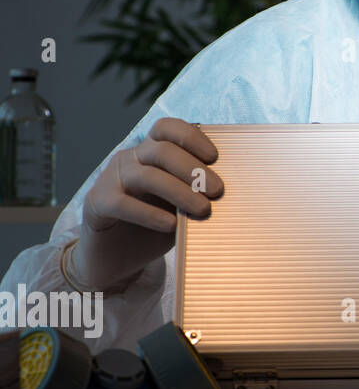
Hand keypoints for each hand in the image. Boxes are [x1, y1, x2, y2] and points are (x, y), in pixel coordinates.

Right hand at [71, 118, 223, 290]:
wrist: (117, 260)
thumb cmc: (156, 227)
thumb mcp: (182, 205)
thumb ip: (197, 192)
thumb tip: (229, 192)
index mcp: (150, 152)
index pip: (167, 128)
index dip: (191, 137)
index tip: (215, 157)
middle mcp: (130, 159)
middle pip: (161, 150)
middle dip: (194, 169)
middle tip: (218, 191)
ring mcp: (111, 179)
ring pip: (147, 175)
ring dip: (179, 191)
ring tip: (203, 210)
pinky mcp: (97, 203)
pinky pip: (122, 203)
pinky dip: (149, 213)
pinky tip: (170, 224)